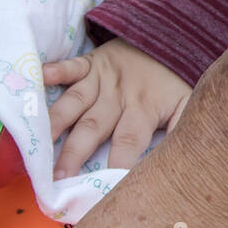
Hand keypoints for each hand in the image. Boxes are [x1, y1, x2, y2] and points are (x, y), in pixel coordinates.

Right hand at [43, 39, 192, 177]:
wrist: (170, 38)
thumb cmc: (175, 81)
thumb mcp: (188, 105)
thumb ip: (183, 129)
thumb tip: (181, 162)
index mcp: (144, 110)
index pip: (130, 142)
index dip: (118, 164)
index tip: (103, 189)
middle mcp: (120, 96)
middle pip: (94, 127)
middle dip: (75, 154)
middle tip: (58, 179)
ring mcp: (102, 78)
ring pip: (75, 102)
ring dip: (56, 122)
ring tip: (39, 142)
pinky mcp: (91, 62)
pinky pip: (72, 66)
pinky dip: (55, 70)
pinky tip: (40, 76)